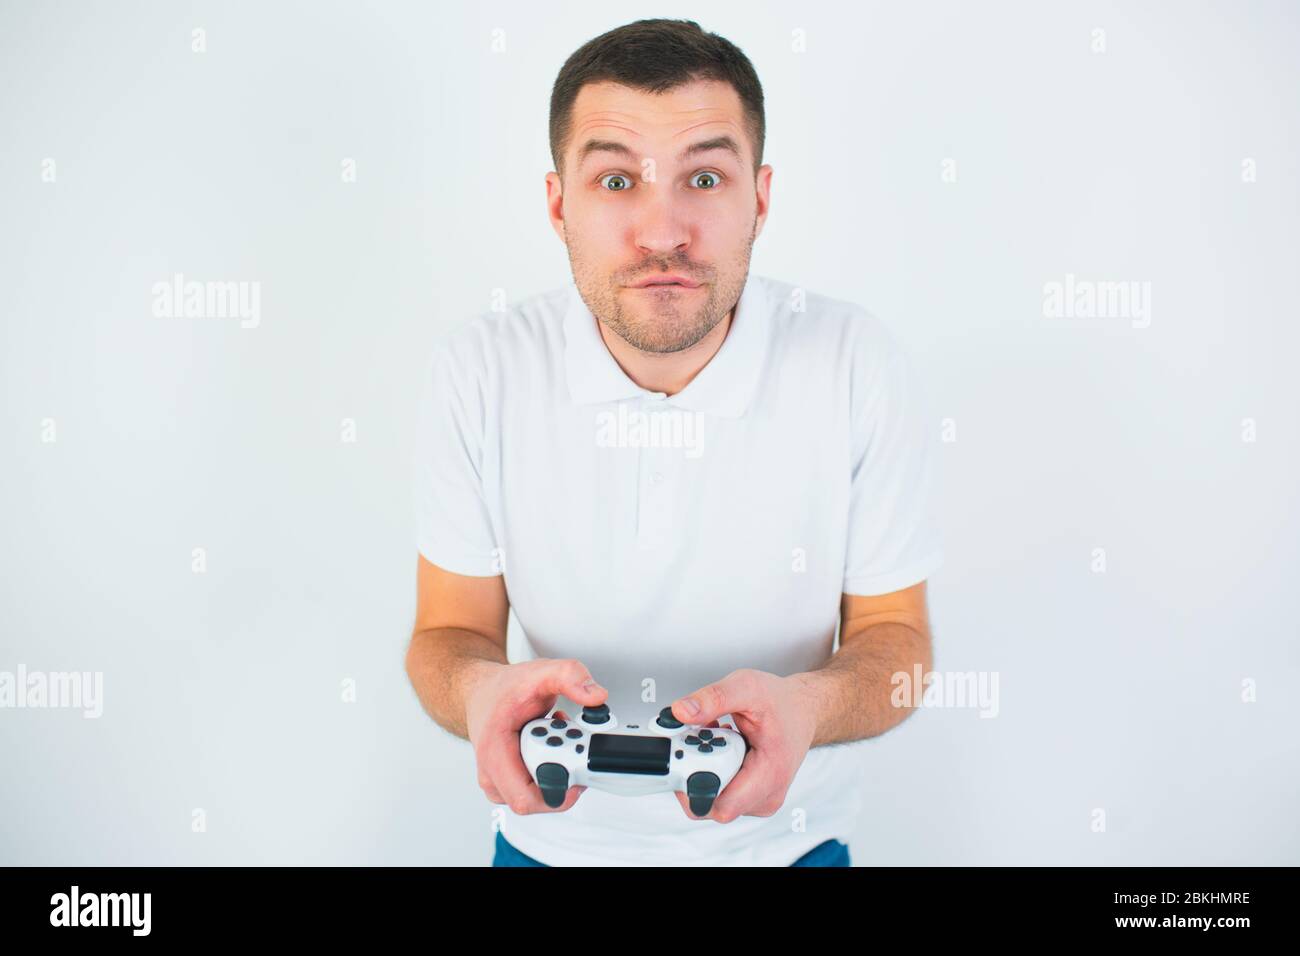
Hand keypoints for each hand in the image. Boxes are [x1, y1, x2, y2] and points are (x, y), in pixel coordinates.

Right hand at [465, 658, 606, 814]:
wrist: (481, 691)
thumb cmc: (502, 689)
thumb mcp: (539, 672)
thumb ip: (569, 677)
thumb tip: (596, 696)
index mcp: (494, 752)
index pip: (525, 798)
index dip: (557, 793)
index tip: (577, 769)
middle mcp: (492, 772)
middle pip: (539, 797)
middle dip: (563, 769)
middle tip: (568, 738)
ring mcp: (498, 781)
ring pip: (539, 796)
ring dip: (557, 768)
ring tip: (555, 737)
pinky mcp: (508, 782)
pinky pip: (538, 789)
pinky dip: (551, 768)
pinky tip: (550, 746)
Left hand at [668, 669, 817, 822]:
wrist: (801, 710)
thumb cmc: (782, 703)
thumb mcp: (747, 687)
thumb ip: (713, 698)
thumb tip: (681, 712)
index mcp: (770, 774)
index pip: (720, 805)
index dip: (694, 785)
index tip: (687, 753)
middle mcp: (765, 795)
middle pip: (709, 802)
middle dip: (695, 768)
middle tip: (700, 736)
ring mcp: (758, 799)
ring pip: (711, 798)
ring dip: (702, 768)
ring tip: (716, 737)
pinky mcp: (750, 796)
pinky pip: (718, 792)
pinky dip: (711, 769)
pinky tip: (720, 747)